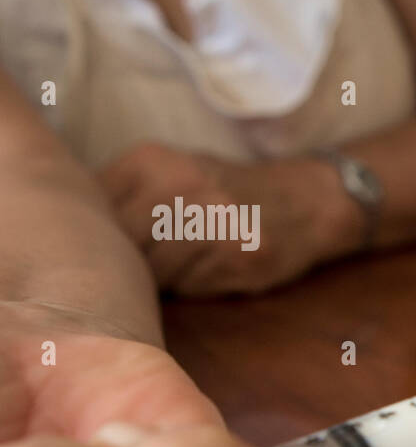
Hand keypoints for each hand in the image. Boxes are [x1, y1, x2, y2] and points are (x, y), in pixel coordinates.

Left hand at [98, 144, 365, 295]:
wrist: (309, 201)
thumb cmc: (229, 192)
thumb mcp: (174, 170)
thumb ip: (126, 194)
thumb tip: (76, 237)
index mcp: (153, 160)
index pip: (98, 214)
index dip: (105, 240)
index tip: (122, 248)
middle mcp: (179, 185)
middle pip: (123, 246)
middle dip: (135, 263)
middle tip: (161, 260)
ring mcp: (212, 221)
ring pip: (154, 273)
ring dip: (166, 278)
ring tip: (193, 261)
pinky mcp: (238, 255)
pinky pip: (190, 287)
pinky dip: (196, 285)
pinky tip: (217, 266)